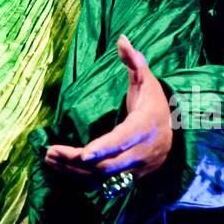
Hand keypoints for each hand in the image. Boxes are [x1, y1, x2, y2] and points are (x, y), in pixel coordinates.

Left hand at [44, 34, 173, 187]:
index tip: (82, 153)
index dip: (104, 148)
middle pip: (107, 164)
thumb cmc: (154, 104)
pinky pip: (103, 185)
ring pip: (102, 178)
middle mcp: (142, 153)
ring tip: (49, 159)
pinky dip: (80, 179)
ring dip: (73, 172)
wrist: (174, 134)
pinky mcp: (129, 179)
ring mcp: (136, 169)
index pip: (123, 140)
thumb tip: (122, 38)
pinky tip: (62, 169)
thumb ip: (135, 61)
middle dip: (76, 161)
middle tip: (50, 152)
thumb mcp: (148, 80)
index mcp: (145, 127)